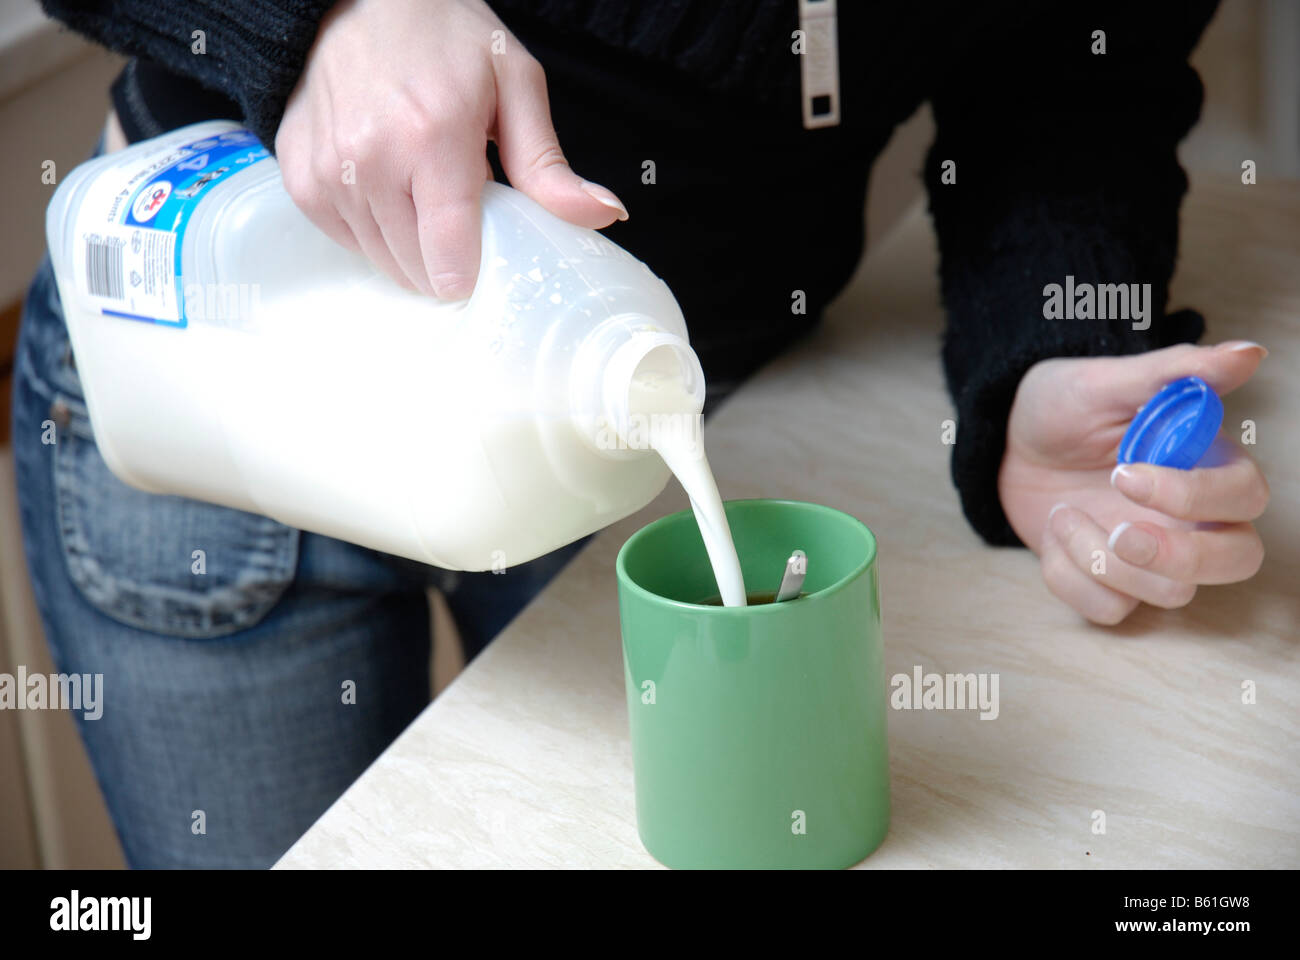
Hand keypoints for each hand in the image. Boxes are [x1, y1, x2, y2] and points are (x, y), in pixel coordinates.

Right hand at [275, 0, 628, 298]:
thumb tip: (604, 215)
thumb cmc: (443, 35)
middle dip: (447, 260)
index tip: (488, 262)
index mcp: (433, 137)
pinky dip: (374, 230)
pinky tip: (391, 191)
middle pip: (417, 270)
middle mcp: (372, 160)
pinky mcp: (302, 179)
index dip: (472, 276)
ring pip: (382, 261)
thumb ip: (550, 166)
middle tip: (463, 213)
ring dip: (411, 247)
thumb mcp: (514, 85)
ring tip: (426, 194)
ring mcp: (329, 172)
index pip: (449, 257)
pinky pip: (348, 240)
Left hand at [998, 340, 1268, 624]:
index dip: (1193, 495)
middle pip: (1236, 560)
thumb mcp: (1105, 382)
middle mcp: (1194, 515)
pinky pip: (1110, 609)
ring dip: (1101, 557)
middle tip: (1120, 532)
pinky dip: (1070, 577)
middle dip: (1178, 556)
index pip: (1245, 496)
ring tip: (1063, 513)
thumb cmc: (1065, 407)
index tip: (1123, 473)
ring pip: (1171, 594)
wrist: (1008, 444)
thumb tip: (1248, 352)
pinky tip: (1056, 534)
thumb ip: (1174, 371)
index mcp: (1206, 463)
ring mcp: (1156, 554)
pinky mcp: (1114, 582)